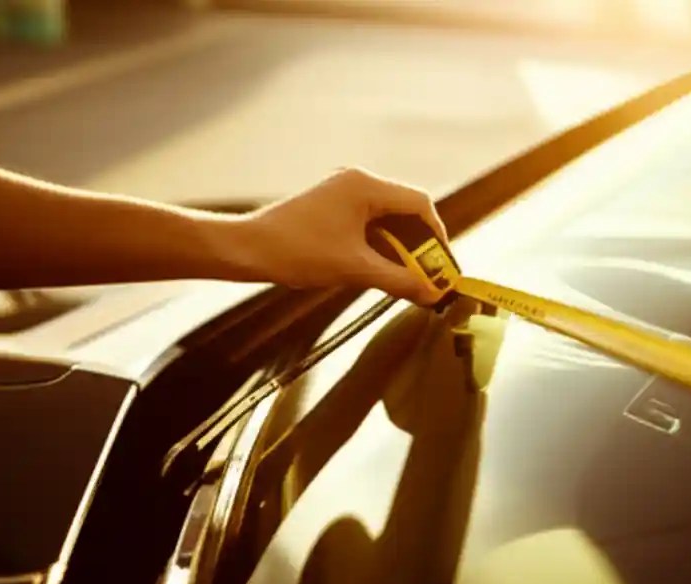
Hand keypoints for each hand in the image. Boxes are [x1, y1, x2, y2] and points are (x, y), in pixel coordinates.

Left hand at [226, 167, 447, 303]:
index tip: (443, 265)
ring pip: (386, 218)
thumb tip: (432, 294)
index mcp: (365, 186)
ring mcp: (342, 192)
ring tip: (407, 277)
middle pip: (405, 210)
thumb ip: (399, 280)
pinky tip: (381, 268)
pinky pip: (367, 222)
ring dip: (399, 247)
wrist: (247, 250)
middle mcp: (356, 181)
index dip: (438, 236)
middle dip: (420, 245)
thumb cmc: (296, 252)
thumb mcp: (355, 269)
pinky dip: (379, 244)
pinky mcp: (331, 206)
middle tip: (429, 275)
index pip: (419, 204)